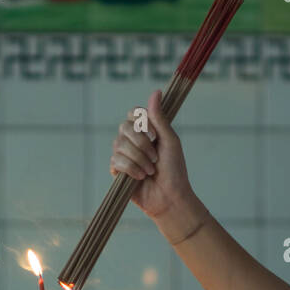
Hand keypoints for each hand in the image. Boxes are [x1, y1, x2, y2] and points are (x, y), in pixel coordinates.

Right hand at [110, 90, 202, 237]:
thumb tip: (156, 92)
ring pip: (119, 144)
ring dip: (138, 158)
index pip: (134, 113)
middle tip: (155, 156)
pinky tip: (141, 177)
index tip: (154, 134)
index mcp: (146, 131)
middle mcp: (133, 141)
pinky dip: (131, 168)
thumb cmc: (174, 170)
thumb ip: (159, 118)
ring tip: (150, 170)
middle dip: (141, 143)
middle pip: (124, 127)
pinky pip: (116, 161)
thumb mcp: (170, 140)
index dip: (141, 121)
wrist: (170, 197)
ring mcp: (124, 155)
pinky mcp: (117, 171)